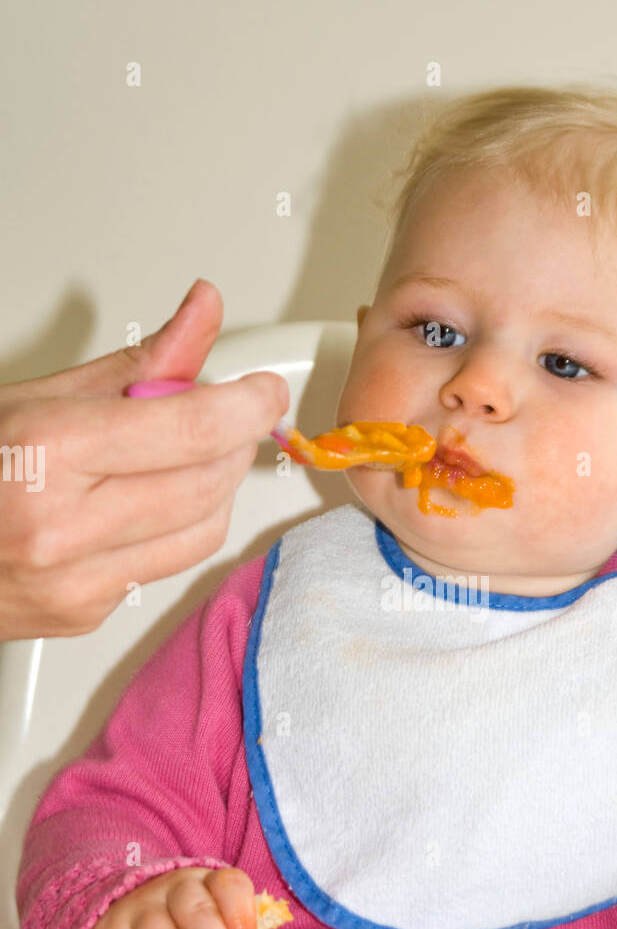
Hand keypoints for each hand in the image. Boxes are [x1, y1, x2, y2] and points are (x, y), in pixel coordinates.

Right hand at [0, 278, 288, 639]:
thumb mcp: (40, 397)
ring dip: (213, 488)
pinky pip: (167, 565)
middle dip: (233, 443)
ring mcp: (76, 580)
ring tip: (176, 459)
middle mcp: (63, 526)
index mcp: (50, 453)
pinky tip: (137, 506)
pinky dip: (174, 530)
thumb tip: (201, 314)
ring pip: (203, 531)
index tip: (264, 391)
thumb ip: (138, 364)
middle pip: (209, 483)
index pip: (192, 430)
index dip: (247, 406)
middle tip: (222, 416)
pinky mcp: (86, 614)